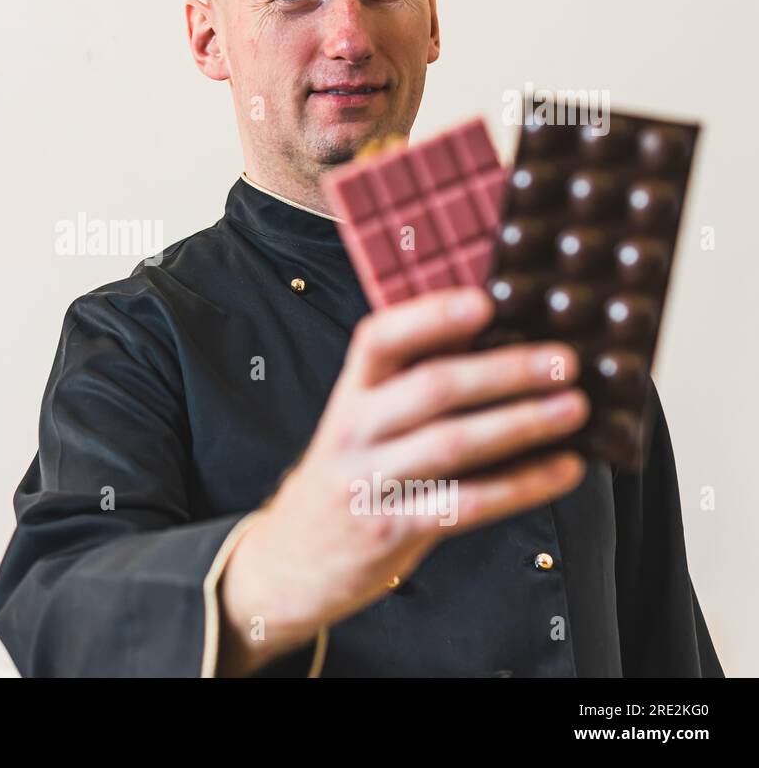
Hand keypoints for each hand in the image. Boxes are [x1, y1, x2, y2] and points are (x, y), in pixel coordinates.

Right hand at [216, 286, 588, 675]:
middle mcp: (353, 432)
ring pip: (453, 444)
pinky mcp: (392, 531)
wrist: (289, 561)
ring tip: (575, 408)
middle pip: (430, 388)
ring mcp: (370, 482)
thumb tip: (496, 348)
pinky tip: (563, 470)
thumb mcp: (357, 426)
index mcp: (348, 395)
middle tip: (563, 361)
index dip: (430, 317)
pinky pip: (466, 503)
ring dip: (521, 423)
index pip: (378, 339)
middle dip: (503, 371)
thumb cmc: (343, 481)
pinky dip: (521, 485)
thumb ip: (407, 392)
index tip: (484, 303)